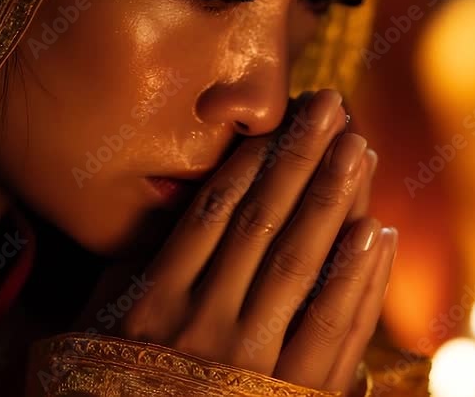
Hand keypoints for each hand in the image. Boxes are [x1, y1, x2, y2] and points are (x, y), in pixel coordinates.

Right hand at [94, 89, 395, 392]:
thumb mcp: (95, 339)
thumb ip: (125, 280)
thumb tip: (167, 217)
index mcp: (155, 306)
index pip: (216, 212)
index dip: (256, 160)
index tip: (285, 116)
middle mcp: (206, 326)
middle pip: (266, 224)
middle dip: (303, 159)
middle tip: (334, 107)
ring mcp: (254, 363)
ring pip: (304, 265)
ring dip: (336, 202)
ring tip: (360, 149)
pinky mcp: (297, 396)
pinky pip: (336, 328)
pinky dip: (361, 279)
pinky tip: (378, 232)